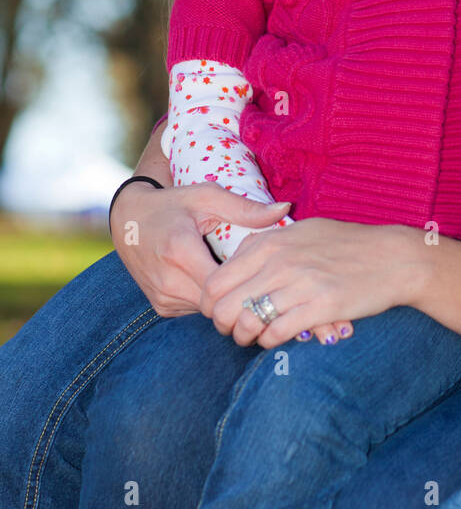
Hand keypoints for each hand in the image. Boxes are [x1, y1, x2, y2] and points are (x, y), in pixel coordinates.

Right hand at [110, 181, 292, 317]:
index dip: (250, 281)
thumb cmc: (172, 204)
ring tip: (238, 277)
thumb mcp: (207, 197)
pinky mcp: (161, 308)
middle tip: (257, 275)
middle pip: (220, 303)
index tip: (265, 270)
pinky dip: (208, 299)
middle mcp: (169, 282)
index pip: (227, 286)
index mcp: (180, 253)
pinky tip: (216, 280)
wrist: (127, 220)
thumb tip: (285, 209)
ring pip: (209, 311)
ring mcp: (163, 299)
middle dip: (241, 292)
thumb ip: (246, 208)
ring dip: (225, 298)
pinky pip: (196, 311)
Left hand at [201, 217, 428, 348]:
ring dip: (243, 337)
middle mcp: (279, 262)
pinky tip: (275, 339)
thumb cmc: (348, 244)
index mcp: (270, 242)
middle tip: (231, 329)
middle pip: (224, 304)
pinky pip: (276, 333)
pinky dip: (269, 341)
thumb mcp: (302, 230)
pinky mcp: (320, 307)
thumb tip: (238, 257)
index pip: (217, 279)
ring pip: (246, 322)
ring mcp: (299, 284)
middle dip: (221, 324)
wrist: (393, 257)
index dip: (211, 302)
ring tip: (251, 338)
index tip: (220, 311)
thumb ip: (267, 242)